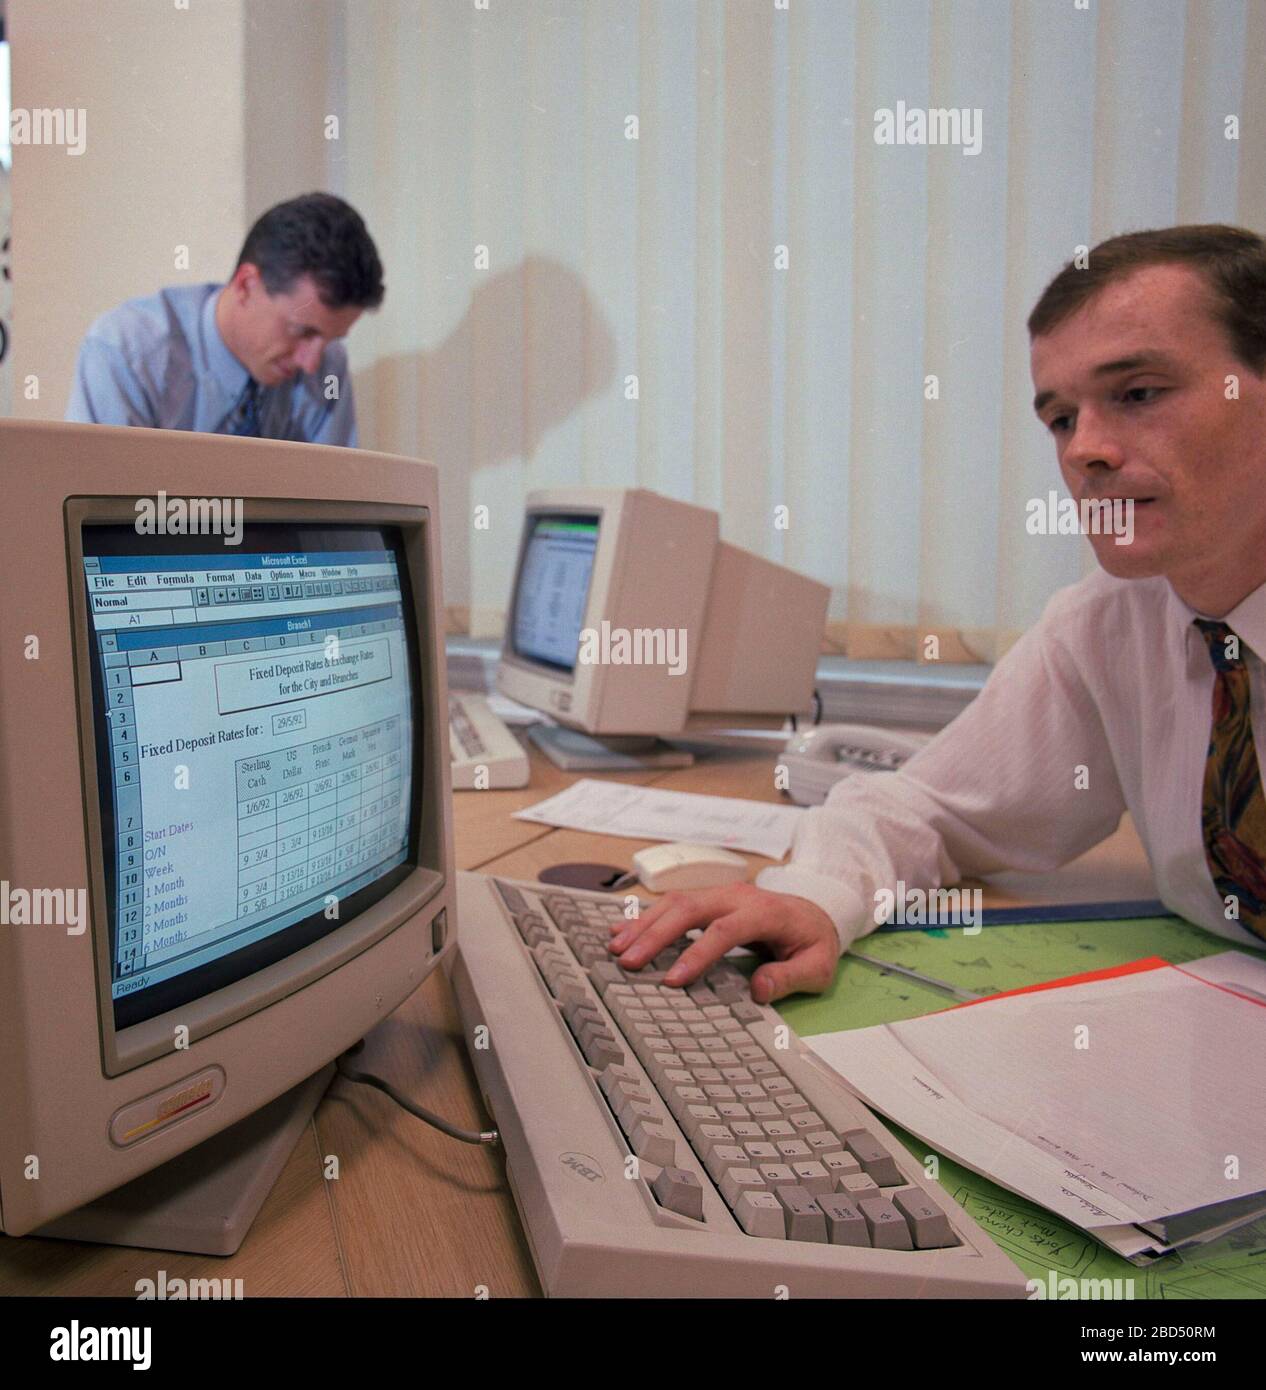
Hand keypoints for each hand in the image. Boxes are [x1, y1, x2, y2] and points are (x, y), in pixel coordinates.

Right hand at [608, 884, 839, 1003]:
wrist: (816, 908)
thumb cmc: (813, 940)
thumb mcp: (818, 966)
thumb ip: (791, 977)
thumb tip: (759, 989)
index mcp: (765, 912)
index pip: (724, 930)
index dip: (696, 954)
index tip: (672, 980)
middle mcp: (737, 896)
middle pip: (689, 909)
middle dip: (655, 935)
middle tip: (627, 960)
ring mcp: (720, 893)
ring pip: (675, 902)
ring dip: (644, 924)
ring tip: (616, 946)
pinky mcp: (709, 898)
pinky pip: (673, 903)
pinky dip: (645, 916)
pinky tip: (621, 928)